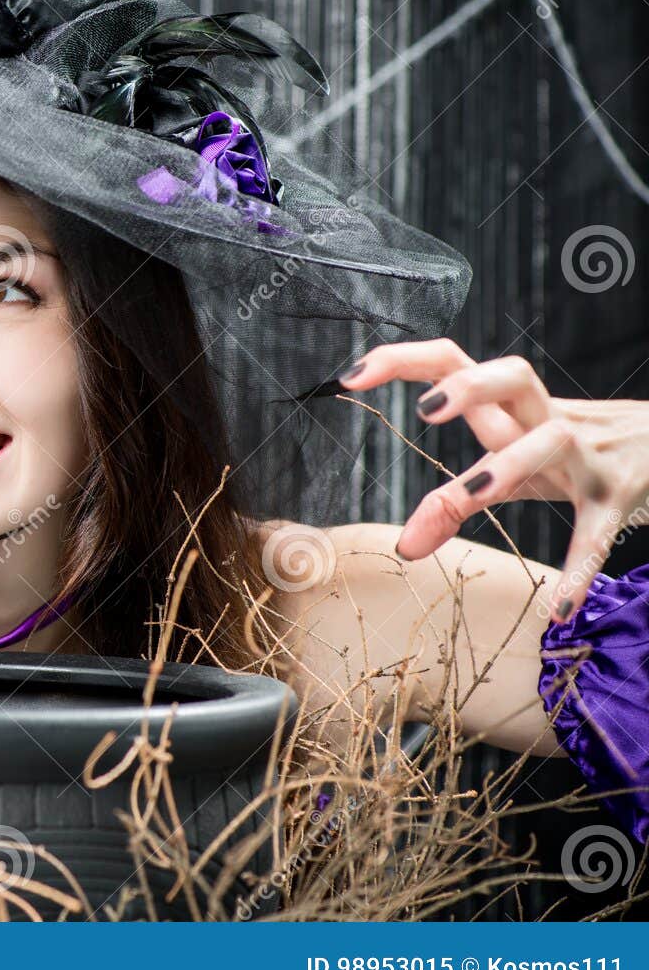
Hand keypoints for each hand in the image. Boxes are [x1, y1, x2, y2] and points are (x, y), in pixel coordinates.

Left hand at [339, 337, 648, 621]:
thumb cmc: (576, 455)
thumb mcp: (515, 470)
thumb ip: (455, 502)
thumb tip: (404, 547)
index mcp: (514, 408)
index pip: (454, 360)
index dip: (403, 360)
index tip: (349, 378)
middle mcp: (549, 419)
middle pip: (514, 376)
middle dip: (469, 387)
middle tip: (424, 411)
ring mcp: (588, 455)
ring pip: (552, 441)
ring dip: (509, 466)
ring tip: (467, 496)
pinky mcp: (620, 497)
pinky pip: (599, 529)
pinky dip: (579, 565)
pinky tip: (557, 609)